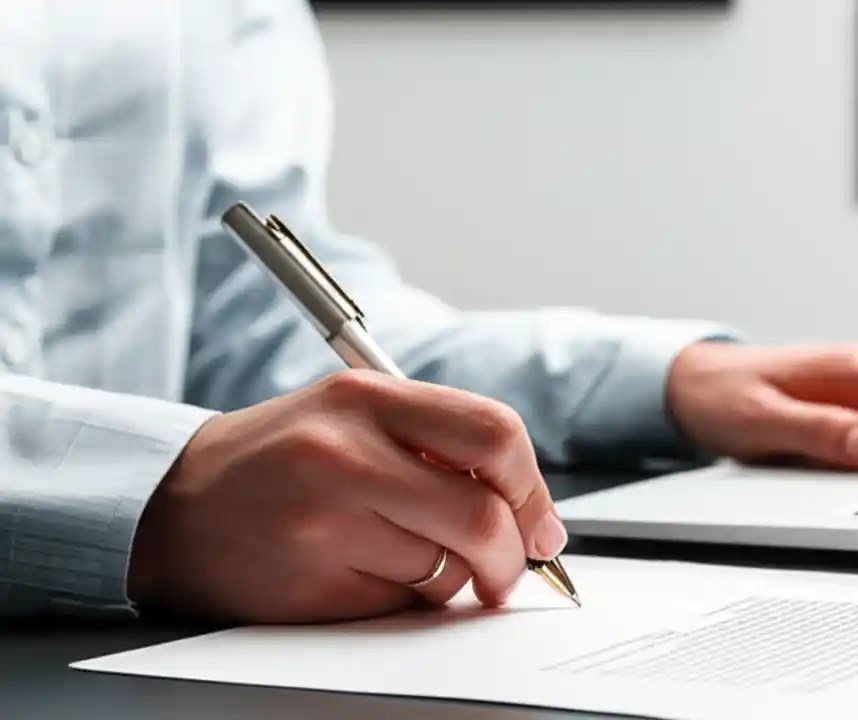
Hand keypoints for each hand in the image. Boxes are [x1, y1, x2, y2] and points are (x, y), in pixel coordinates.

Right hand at [127, 370, 566, 622]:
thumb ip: (438, 441)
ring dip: (451, 579)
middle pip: (482, 516)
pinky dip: (405, 598)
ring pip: (447, 569)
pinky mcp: (310, 582)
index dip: (533, 489)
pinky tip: (365, 575)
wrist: (173, 506)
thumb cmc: (280, 459)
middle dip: (513, 557)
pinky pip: (401, 603)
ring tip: (408, 559)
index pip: (493, 434)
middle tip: (510, 570)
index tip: (541, 524)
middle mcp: (346, 453)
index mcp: (366, 397)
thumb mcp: (353, 413)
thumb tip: (531, 509)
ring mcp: (325, 521)